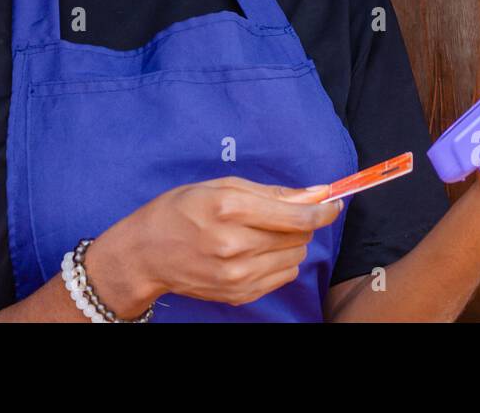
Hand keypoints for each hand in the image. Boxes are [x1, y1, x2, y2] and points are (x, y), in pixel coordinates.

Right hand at [87, 177, 342, 316]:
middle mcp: (235, 244)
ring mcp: (237, 274)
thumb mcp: (222, 186)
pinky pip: (282, 276)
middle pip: (300, 236)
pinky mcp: (238, 294)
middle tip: (284, 214)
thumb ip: (273, 192)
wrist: (147, 253)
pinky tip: (255, 252)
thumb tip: (316, 193)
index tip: (333, 203)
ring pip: (295, 257)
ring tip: (262, 234)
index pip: (297, 214)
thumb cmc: (181, 210)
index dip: (323, 209)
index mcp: (230, 209)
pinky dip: (279, 262)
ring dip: (290, 243)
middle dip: (302, 222)